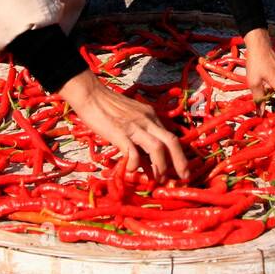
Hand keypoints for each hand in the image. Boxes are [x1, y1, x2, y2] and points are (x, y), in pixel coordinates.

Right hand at [58, 70, 189, 180]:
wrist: (90, 93)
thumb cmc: (107, 107)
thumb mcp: (130, 119)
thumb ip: (139, 138)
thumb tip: (145, 164)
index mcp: (151, 116)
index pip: (171, 137)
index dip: (179, 156)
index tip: (182, 170)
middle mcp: (147, 120)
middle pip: (172, 141)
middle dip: (180, 162)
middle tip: (184, 178)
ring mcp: (134, 126)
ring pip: (157, 147)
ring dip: (160, 167)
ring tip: (157, 180)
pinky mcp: (119, 132)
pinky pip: (133, 152)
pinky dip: (134, 165)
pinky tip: (130, 170)